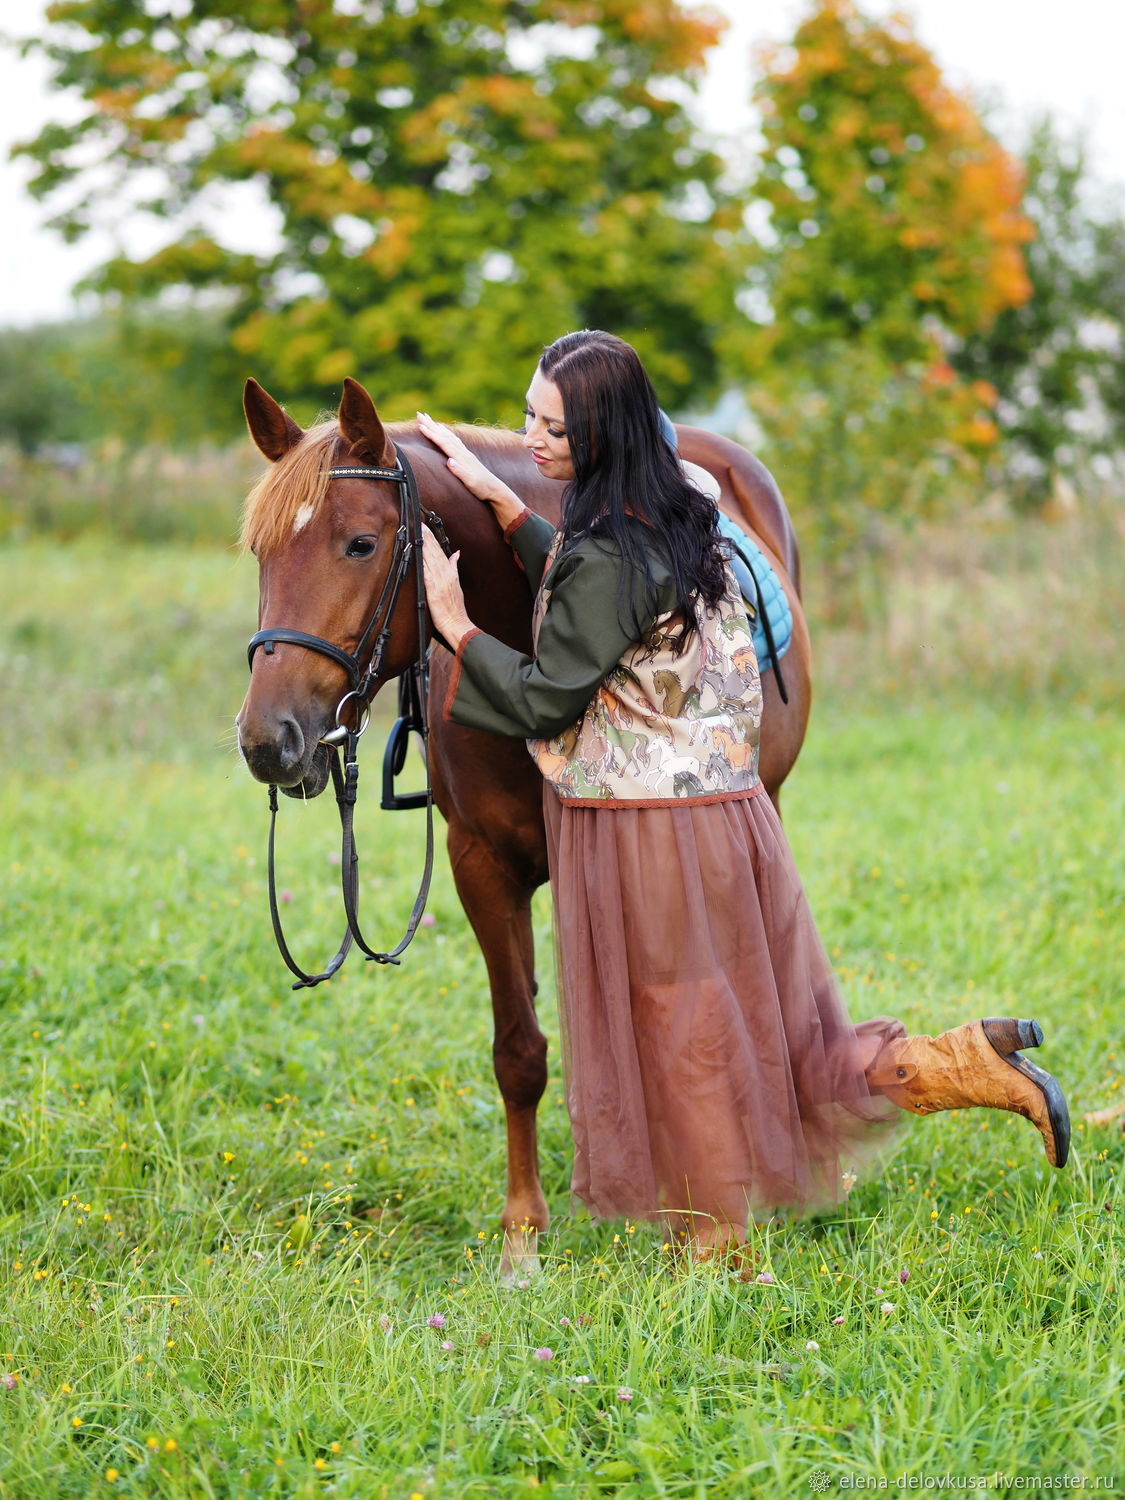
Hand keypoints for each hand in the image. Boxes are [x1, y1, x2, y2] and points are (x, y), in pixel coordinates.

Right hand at [417, 411, 501, 502]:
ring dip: (437, 427)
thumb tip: (449, 461)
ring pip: (449, 435)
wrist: (495, 490)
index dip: (431, 434)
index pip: (444, 442)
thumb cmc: (482, 488)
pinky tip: (444, 431)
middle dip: (431, 424)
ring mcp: (466, 453)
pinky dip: (447, 433)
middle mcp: (463, 452)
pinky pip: (454, 440)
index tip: (420, 425)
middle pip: (444, 435)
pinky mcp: (467, 456)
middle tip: (419, 414)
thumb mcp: (470, 482)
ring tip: (429, 418)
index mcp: (462, 457)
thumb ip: (460, 471)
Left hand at [421, 526, 473, 649]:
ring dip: (424, 545)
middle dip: (427, 537)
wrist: (457, 622)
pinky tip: (417, 554)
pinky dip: (422, 563)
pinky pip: (426, 574)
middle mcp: (445, 574)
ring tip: (418, 533)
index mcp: (450, 572)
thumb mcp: (457, 584)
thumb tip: (456, 553)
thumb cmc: (455, 607)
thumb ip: (454, 566)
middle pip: (435, 552)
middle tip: (420, 524)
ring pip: (430, 559)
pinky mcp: (433, 590)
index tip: (426, 527)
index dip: (433, 538)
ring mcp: (439, 581)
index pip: (440, 551)